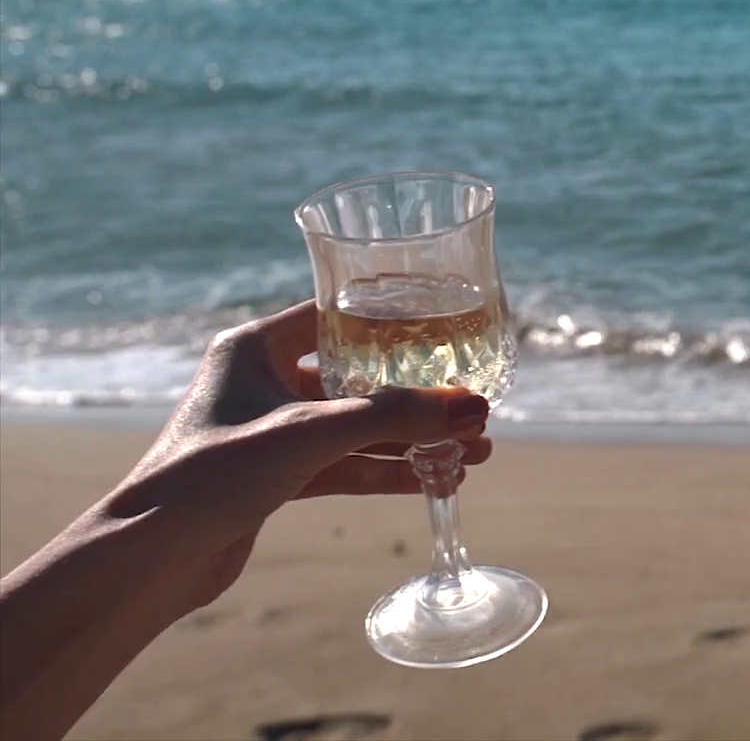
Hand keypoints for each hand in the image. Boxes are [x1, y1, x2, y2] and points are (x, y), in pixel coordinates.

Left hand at [108, 299, 492, 611]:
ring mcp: (270, 433)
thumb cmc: (213, 473)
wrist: (152, 557)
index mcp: (253, 347)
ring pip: (357, 428)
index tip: (447, 321)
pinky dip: (388, 471)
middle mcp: (261, 383)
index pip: (334, 315)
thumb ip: (394, 416)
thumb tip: (474, 409)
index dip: (390, 318)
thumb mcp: (310, 432)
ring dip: (412, 440)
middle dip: (418, 395)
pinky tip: (437, 480)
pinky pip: (345, 466)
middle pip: (356, 377)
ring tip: (474, 450)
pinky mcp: (275, 478)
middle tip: (471, 403)